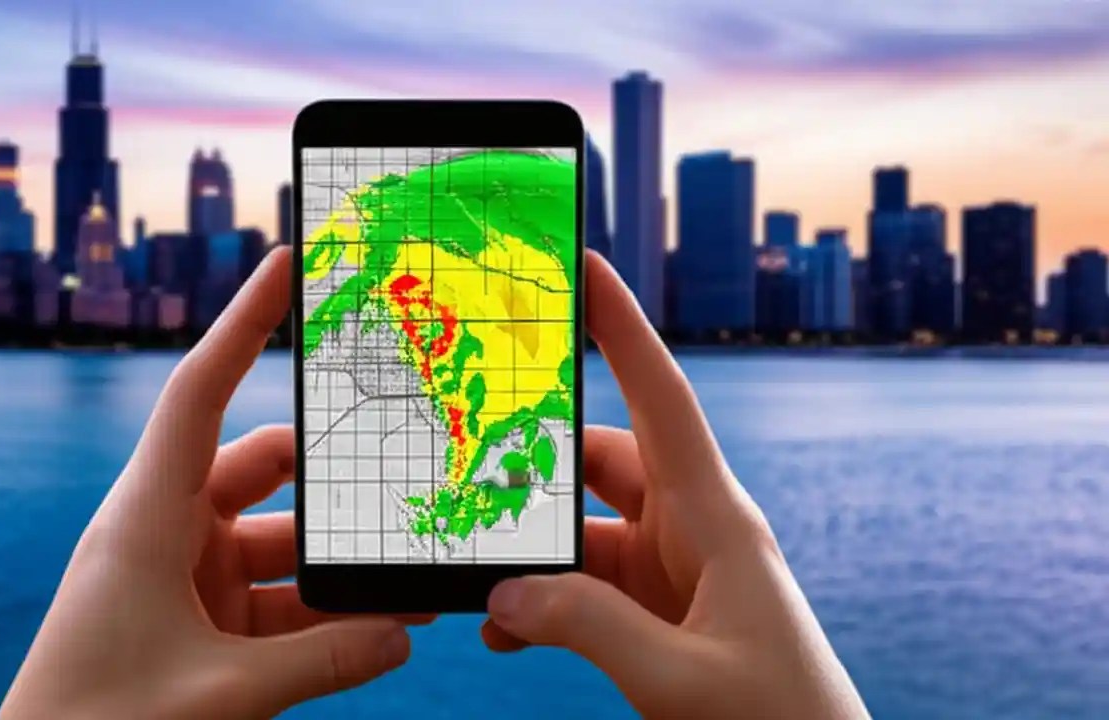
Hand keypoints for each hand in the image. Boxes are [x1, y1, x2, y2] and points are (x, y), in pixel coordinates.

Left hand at [0, 248, 421, 719]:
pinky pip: (277, 598)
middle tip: (399, 461)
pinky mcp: (201, 621)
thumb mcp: (222, 693)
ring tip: (411, 576)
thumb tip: (404, 633)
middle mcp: (167, 530)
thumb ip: (323, 661)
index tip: (287, 262)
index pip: (200, 392)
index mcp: (147, 516)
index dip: (243, 321)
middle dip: (333, 476)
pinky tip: (378, 628)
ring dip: (339, 563)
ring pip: (281, 543)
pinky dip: (324, 612)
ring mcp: (186, 576)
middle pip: (262, 468)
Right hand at [481, 251, 869, 718]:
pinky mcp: (658, 612)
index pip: (660, 398)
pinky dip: (542, 599)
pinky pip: (586, 584)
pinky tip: (506, 629)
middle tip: (465, 453)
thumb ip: (589, 630)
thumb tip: (503, 592)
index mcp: (714, 519)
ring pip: (583, 528)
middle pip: (599, 461)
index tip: (585, 265)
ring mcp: (673, 571)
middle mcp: (691, 529)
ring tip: (473, 569)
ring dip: (531, 550)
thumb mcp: (680, 679)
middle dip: (534, 462)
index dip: (623, 327)